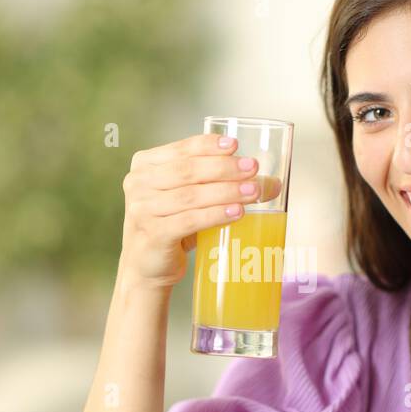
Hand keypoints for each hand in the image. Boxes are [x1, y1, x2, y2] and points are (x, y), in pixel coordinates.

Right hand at [117, 133, 280, 290]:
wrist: (148, 266)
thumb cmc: (173, 225)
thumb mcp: (193, 199)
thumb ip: (221, 183)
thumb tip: (272, 183)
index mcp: (145, 164)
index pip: (181, 149)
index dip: (209, 145)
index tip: (235, 145)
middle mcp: (138, 183)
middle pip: (187, 171)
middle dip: (224, 168)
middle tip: (253, 168)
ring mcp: (141, 209)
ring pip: (190, 196)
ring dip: (226, 192)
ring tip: (253, 191)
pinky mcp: (152, 234)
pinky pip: (188, 221)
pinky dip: (215, 215)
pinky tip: (236, 212)